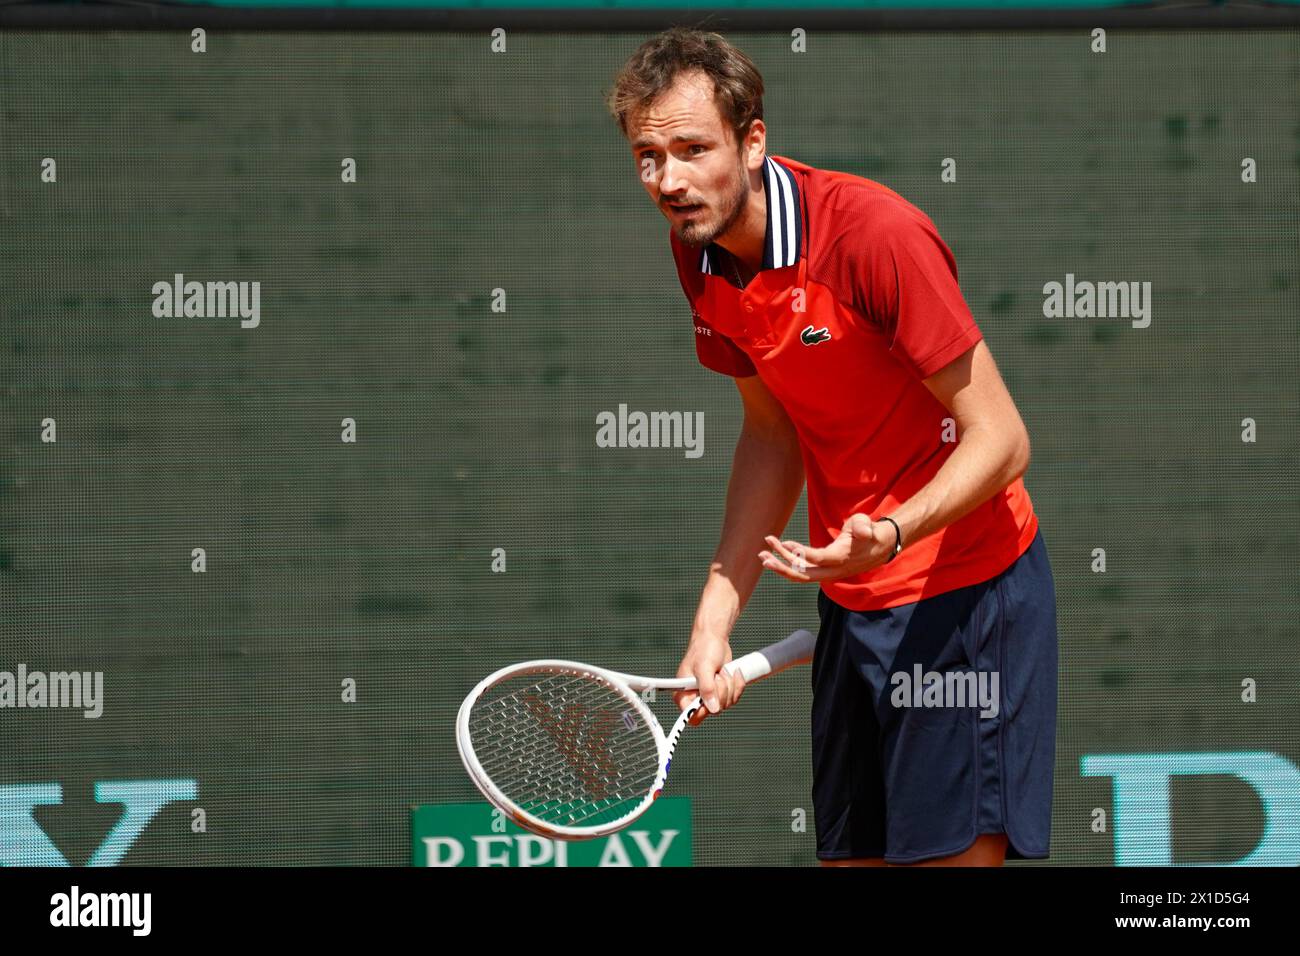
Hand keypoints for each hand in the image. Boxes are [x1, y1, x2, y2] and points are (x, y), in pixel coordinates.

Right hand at [673, 635, 747, 726]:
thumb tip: (713, 708)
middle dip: (721, 691)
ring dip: (729, 686)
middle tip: (717, 676)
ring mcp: (709, 696)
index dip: (703, 711)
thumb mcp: (704, 668)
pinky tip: (732, 673)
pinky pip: (733, 698)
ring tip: (722, 671)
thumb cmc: (704, 649)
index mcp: (683, 694)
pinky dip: (736, 685)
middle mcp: (695, 698)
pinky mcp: (721, 693)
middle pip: (713, 710)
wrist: (715, 640)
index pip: (690, 715)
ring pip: (725, 704)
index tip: (711, 699)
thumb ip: (707, 688)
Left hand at [758, 513, 894, 582]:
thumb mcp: (868, 524)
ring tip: (763, 555)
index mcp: (842, 558)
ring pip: (801, 574)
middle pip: (804, 574)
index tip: (785, 544)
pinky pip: (804, 571)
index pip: (819, 559)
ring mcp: (828, 572)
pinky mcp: (825, 570)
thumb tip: (865, 531)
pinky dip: (789, 565)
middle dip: (782, 567)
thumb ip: (864, 527)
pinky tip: (775, 555)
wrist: (881, 546)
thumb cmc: (871, 531)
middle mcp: (833, 570)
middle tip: (764, 556)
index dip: (801, 553)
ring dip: (781, 566)